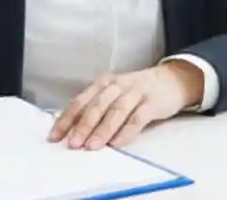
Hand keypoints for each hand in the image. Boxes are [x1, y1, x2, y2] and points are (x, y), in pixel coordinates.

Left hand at [48, 62, 203, 150]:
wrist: (172, 80)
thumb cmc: (136, 92)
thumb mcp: (114, 94)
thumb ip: (96, 107)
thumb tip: (70, 128)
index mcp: (104, 83)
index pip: (80, 101)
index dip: (67, 119)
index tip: (55, 136)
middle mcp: (118, 85)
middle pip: (97, 105)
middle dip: (83, 126)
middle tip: (73, 143)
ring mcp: (136, 92)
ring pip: (116, 111)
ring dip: (103, 129)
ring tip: (92, 146)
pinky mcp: (152, 102)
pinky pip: (138, 117)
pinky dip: (126, 131)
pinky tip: (117, 143)